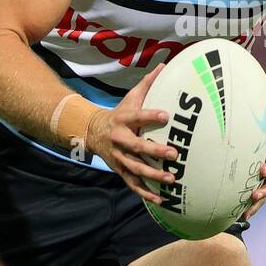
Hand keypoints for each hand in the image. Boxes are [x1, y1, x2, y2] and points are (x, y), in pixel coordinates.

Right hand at [85, 63, 178, 203]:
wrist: (92, 132)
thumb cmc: (119, 113)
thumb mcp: (130, 97)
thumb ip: (148, 84)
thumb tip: (166, 66)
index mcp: (123, 120)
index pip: (137, 116)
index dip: (150, 115)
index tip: (166, 115)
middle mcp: (119, 140)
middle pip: (136, 147)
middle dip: (154, 151)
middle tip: (173, 154)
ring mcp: (119, 157)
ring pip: (135, 168)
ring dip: (153, 175)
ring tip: (171, 179)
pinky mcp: (120, 170)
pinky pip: (132, 183)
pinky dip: (145, 193)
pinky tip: (161, 199)